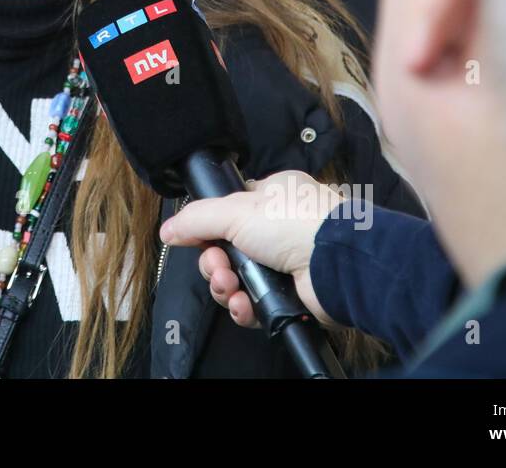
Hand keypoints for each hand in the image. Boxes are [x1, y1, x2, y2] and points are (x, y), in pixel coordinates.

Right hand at [158, 170, 345, 327]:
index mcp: (271, 198)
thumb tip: (168, 229)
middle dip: (214, 263)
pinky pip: (253, 305)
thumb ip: (196, 219)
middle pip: (226, 250)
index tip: (198, 238)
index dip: (208, 229)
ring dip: (225, 286)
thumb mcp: (235, 210)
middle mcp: (278, 230)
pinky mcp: (289, 296)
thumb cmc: (297, 223)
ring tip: (229, 287)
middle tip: (218, 267)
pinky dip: (243, 307)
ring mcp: (284, 264)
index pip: (227, 213)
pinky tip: (243, 304)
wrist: (337, 263)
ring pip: (236, 280)